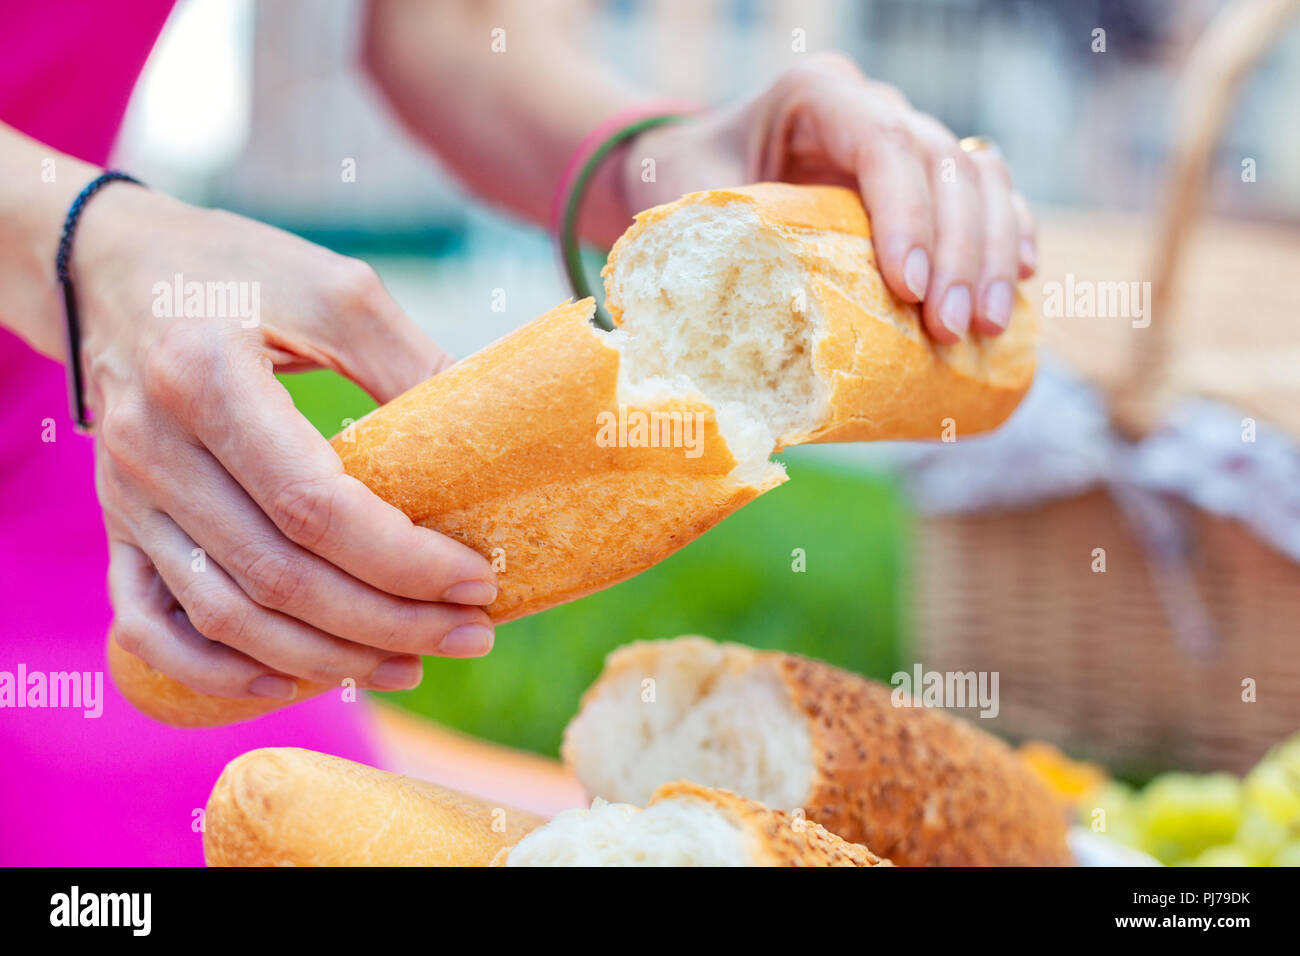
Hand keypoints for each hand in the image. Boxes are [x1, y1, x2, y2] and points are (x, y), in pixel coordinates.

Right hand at [77, 185, 497, 701]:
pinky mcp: (115, 523)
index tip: (477, 578)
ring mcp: (125, 495)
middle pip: (279, 576)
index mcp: (206, 376)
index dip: (403, 559)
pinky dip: (218, 669)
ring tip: (411, 662)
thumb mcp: (332, 290)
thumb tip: (491, 440)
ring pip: (227, 614)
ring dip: (325, 658)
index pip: (315, 506)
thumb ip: (409, 363)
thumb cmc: (234, 269)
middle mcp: (154, 447)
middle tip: (471, 632)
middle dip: (387, 622)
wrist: (108, 266)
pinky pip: (151, 623)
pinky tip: (292, 680)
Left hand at [621, 53, 1036, 342]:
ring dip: (991, 252)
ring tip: (983, 327)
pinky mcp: (923, 174)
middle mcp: (871, 107)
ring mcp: (905, 134)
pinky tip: (1018, 283)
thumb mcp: (691, 208)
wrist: (689, 163)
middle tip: (950, 329)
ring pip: (980, 175)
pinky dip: (1009, 233)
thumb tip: (744, 339)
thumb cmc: (683, 182)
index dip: (907, 217)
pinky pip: (989, 192)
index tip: (909, 290)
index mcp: (815, 95)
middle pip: (944, 163)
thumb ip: (719, 250)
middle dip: (959, 251)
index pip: (884, 145)